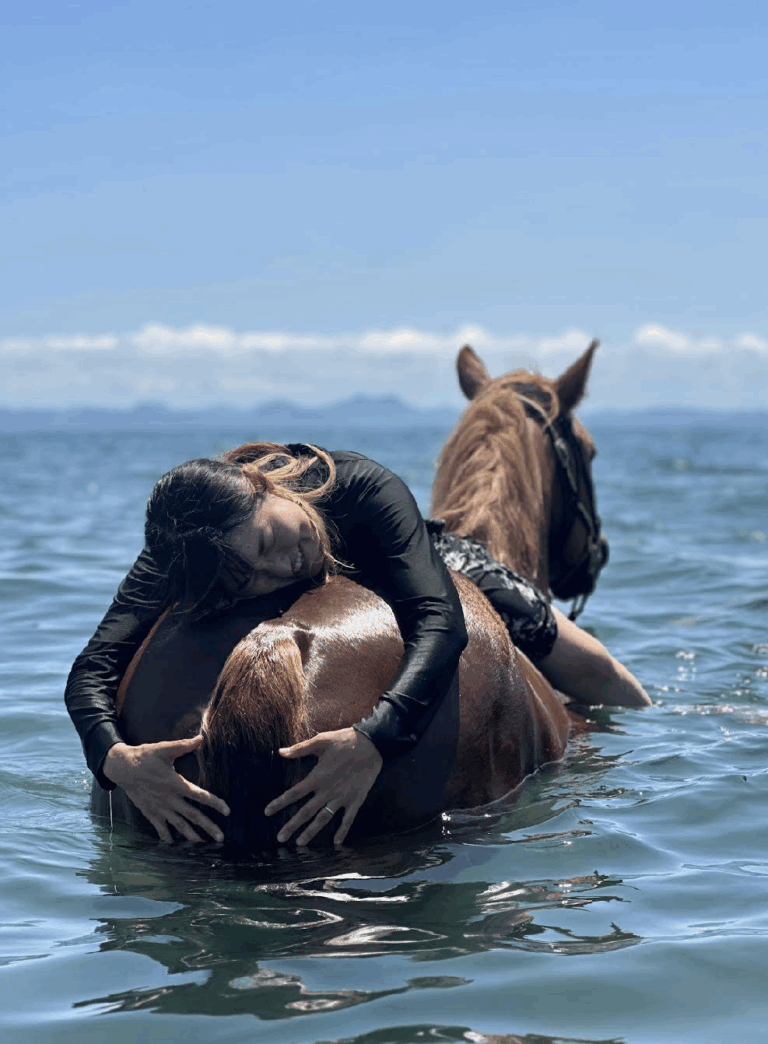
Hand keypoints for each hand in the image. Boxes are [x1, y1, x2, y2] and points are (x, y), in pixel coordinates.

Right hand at [102, 736, 229, 842]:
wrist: (122, 768)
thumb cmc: (145, 756)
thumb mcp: (165, 748)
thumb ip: (184, 745)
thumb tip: (201, 738)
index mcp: (175, 783)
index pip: (200, 795)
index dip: (214, 803)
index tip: (227, 811)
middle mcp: (169, 799)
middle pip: (193, 815)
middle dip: (208, 827)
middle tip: (221, 838)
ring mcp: (159, 808)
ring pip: (179, 825)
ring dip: (192, 836)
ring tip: (203, 844)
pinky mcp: (149, 812)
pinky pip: (160, 828)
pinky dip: (167, 837)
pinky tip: (173, 844)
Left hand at [264, 727, 382, 845]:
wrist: (372, 744)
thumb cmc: (345, 740)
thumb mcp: (321, 741)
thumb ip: (300, 748)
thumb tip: (280, 752)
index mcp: (318, 776)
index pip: (295, 793)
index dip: (280, 803)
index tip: (267, 812)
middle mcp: (328, 790)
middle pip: (306, 811)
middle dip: (292, 825)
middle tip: (280, 838)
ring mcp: (342, 797)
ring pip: (324, 818)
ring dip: (311, 832)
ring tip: (300, 844)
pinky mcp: (356, 799)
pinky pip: (348, 819)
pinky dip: (343, 831)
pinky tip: (337, 842)